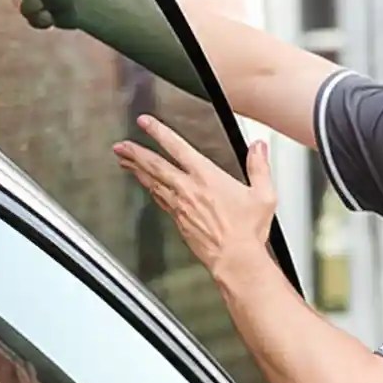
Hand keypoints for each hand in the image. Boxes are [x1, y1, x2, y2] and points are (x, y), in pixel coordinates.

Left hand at [114, 116, 276, 274]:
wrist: (235, 259)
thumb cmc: (247, 231)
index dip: (159, 132)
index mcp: (206, 177)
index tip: (145, 122)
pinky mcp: (178, 222)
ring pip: (152, 183)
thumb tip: (258, 147)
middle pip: (155, 166)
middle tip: (120, 145)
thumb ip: (259, 167)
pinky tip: (146, 187)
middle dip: (135, 153)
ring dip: (136, 170)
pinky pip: (160, 200)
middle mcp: (188, 190)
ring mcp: (180, 207)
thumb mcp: (262, 194)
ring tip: (124, 161)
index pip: (177, 148)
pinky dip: (150, 190)